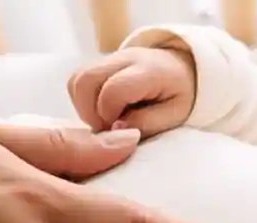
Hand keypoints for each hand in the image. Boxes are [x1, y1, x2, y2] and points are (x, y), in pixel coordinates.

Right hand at [69, 46, 196, 137]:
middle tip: (107, 130)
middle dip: (89, 113)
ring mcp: (108, 58)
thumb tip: (116, 129)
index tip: (119, 132)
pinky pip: (76, 82)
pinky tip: (102, 113)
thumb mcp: (175, 116)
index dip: (109, 116)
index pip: (113, 90)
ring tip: (106, 122)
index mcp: (148, 70)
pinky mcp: (97, 64)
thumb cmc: (179, 96)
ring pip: (76, 81)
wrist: (180, 69)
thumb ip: (147, 123)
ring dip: (84, 108)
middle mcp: (124, 58)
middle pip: (85, 80)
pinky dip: (82, 102)